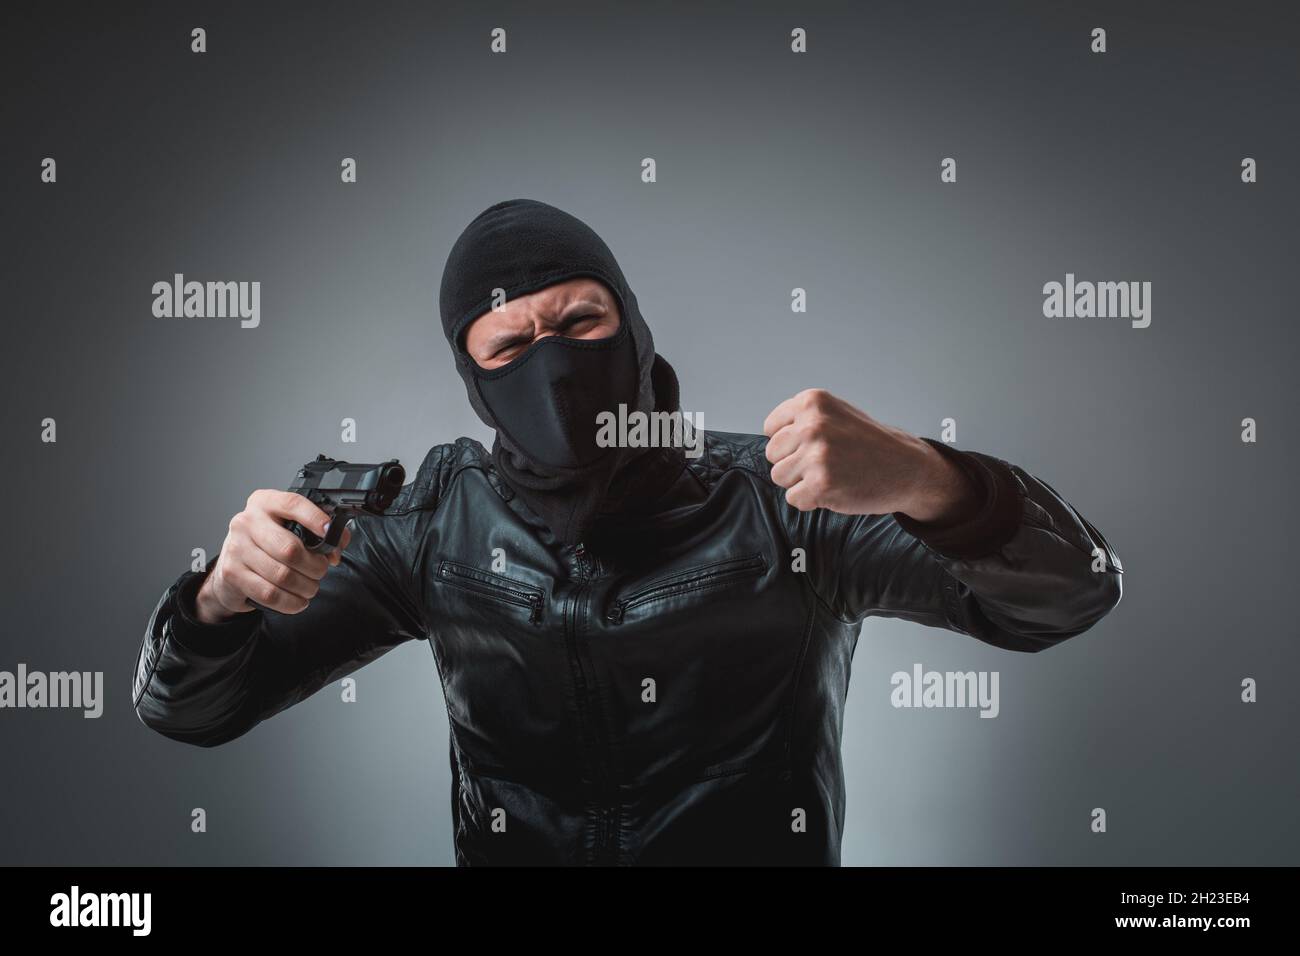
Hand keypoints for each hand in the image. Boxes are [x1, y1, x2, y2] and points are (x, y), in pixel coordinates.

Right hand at [194, 490, 352, 624]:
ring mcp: (236, 547)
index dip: (315, 518)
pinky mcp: (232, 573)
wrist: (231, 567)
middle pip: (290, 549)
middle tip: (320, 571)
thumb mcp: (289, 528)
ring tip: (310, 587)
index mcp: (265, 503)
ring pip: (281, 575)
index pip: (293, 504)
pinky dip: (290, 602)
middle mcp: (247, 521)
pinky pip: (269, 593)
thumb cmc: (266, 544)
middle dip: (314, 566)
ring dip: (304, 587)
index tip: (330, 533)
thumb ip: (318, 531)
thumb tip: (336, 546)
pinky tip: (298, 601)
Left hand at [762, 388, 976, 521]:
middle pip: (773, 454)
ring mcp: (816, 455)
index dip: (789, 443)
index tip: (812, 446)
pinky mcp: (820, 484)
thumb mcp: (835, 413)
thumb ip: (801, 420)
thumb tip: (770, 437)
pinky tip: (835, 489)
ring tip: (831, 474)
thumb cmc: (870, 444)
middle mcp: (812, 425)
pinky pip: (794, 499)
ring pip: (780, 477)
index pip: (771, 428)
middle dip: (794, 463)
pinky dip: (811, 501)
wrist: (906, 468)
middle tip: (826, 463)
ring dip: (801, 482)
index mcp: (812, 402)